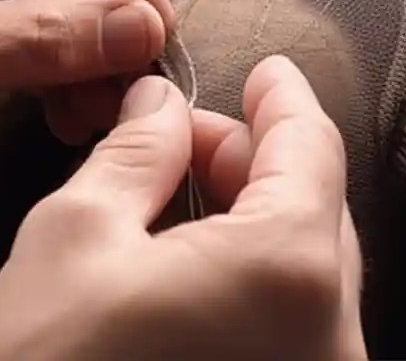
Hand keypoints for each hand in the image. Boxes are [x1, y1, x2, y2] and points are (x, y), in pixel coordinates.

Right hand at [0, 56, 366, 360]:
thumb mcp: (73, 239)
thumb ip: (134, 154)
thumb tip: (159, 106)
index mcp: (289, 270)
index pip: (312, 148)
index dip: (283, 97)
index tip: (268, 71)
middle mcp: (332, 335)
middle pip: (315, 207)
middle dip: (253, 160)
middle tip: (183, 138)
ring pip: (306, 270)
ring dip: (252, 220)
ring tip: (174, 200)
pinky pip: (294, 324)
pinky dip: (254, 280)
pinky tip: (191, 270)